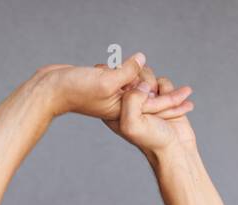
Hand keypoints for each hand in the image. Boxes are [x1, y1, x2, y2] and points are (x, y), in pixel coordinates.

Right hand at [35, 53, 189, 123]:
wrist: (48, 90)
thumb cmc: (73, 89)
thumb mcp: (105, 80)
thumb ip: (126, 72)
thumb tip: (143, 61)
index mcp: (120, 109)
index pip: (151, 104)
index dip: (171, 100)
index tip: (189, 96)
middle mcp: (117, 105)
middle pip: (146, 97)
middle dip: (163, 93)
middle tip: (186, 92)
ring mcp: (110, 98)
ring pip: (135, 86)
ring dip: (142, 78)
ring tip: (150, 73)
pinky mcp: (102, 88)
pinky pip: (123, 80)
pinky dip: (127, 73)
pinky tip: (127, 66)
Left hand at [103, 62, 196, 156]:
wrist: (176, 149)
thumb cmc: (152, 141)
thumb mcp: (131, 124)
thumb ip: (130, 100)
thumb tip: (143, 83)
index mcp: (115, 108)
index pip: (114, 81)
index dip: (127, 81)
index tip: (137, 90)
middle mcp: (128, 102)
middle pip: (132, 74)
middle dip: (146, 83)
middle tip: (153, 98)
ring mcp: (144, 99)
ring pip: (149, 76)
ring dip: (161, 89)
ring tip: (168, 103)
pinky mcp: (160, 97)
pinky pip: (164, 82)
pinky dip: (171, 91)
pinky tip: (176, 103)